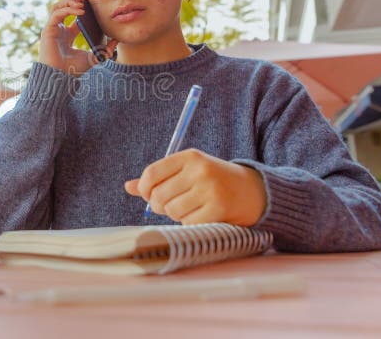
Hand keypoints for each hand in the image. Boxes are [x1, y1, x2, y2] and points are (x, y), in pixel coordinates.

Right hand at [37, 0, 117, 75]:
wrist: (60, 77)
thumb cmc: (73, 70)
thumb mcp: (93, 57)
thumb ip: (104, 50)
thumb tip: (116, 42)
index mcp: (67, 35)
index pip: (72, 15)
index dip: (81, 7)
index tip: (91, 3)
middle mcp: (58, 30)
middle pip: (63, 8)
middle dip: (73, 0)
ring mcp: (52, 29)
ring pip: (57, 7)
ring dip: (69, 1)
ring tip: (81, 1)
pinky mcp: (48, 30)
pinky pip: (57, 13)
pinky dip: (68, 9)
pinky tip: (80, 11)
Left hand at [124, 149, 266, 225]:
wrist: (253, 191)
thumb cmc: (212, 181)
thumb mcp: (187, 172)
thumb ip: (158, 178)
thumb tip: (127, 186)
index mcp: (190, 157)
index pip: (152, 173)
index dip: (145, 188)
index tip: (150, 195)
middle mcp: (199, 170)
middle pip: (159, 195)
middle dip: (160, 205)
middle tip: (171, 205)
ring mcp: (210, 189)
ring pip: (172, 211)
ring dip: (176, 215)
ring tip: (189, 208)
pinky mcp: (218, 209)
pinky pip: (188, 223)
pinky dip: (189, 224)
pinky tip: (201, 216)